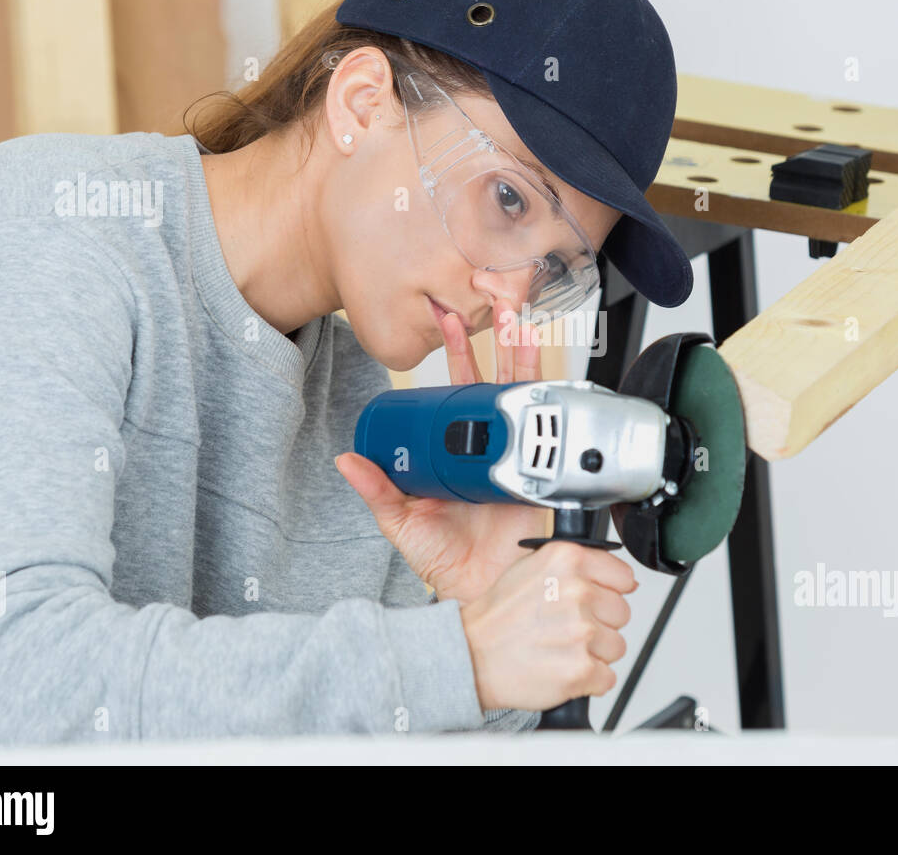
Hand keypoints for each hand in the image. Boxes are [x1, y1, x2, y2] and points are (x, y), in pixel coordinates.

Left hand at [335, 298, 553, 605]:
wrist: (480, 593)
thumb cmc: (448, 560)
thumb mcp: (403, 522)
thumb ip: (378, 492)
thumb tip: (346, 460)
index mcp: (459, 452)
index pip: (458, 392)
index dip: (455, 356)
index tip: (445, 321)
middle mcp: (493, 446)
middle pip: (498, 383)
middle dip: (499, 341)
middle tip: (495, 304)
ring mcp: (520, 456)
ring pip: (526, 398)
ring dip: (526, 360)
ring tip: (521, 324)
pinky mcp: (541, 474)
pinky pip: (549, 434)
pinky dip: (551, 406)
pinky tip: (545, 379)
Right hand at [460, 540, 637, 711]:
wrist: (469, 656)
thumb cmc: (498, 617)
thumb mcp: (532, 569)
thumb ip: (578, 568)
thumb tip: (627, 581)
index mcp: (568, 560)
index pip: (624, 577)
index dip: (608, 593)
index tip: (592, 602)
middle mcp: (577, 591)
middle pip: (621, 613)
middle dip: (599, 624)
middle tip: (566, 629)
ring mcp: (581, 632)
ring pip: (616, 646)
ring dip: (594, 653)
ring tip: (560, 649)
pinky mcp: (581, 669)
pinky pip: (606, 678)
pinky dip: (588, 680)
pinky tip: (561, 667)